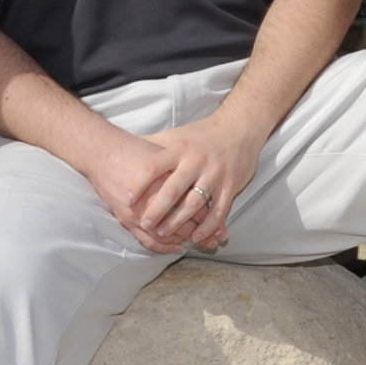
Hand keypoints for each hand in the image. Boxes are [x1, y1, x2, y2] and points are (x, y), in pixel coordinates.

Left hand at [131, 108, 269, 253]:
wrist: (239, 127)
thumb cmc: (203, 134)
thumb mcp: (176, 134)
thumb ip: (154, 144)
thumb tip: (126, 145)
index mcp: (180, 149)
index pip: (154, 166)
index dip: (139, 183)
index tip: (128, 199)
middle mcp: (196, 161)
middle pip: (173, 189)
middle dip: (157, 209)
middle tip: (144, 224)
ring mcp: (215, 174)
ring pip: (195, 203)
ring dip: (178, 221)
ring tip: (163, 233)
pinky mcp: (231, 185)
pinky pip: (219, 210)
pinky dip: (208, 226)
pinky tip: (196, 237)